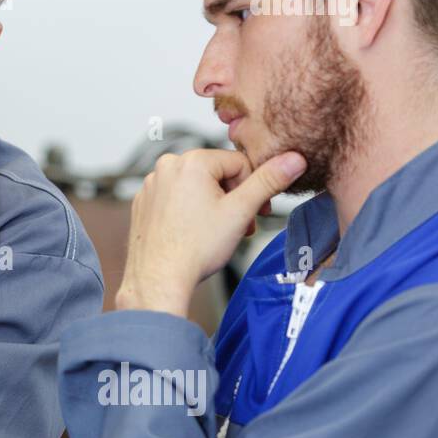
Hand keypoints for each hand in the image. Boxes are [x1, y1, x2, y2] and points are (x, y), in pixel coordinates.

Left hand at [115, 148, 306, 315]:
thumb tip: (293, 159)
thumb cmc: (195, 248)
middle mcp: (166, 167)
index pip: (239, 163)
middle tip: (240, 225)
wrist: (159, 278)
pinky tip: (194, 232)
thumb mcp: (241, 211)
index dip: (253, 188)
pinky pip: (175, 198)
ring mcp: (152, 184)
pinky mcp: (143, 202)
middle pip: (216, 174)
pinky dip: (189, 211)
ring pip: (196, 186)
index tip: (258, 211)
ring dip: (213, 205)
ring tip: (217, 231)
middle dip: (233, 198)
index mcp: (191, 161)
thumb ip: (269, 181)